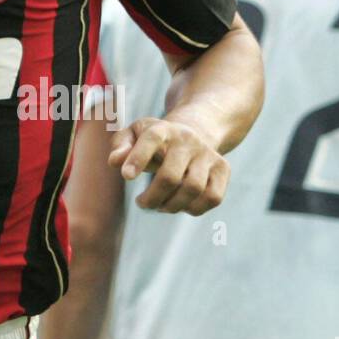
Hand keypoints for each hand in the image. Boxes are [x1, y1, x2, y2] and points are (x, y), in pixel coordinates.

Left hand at [108, 116, 229, 214]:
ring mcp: (208, 153)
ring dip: (172, 206)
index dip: (138, 158)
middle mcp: (188, 139)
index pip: (152, 139)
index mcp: (163, 129)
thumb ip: (121, 145)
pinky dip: (194, 209)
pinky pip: (213, 197)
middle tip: (142, 203)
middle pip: (171, 176)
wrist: (193, 134)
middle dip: (152, 198)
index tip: (126, 176)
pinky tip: (181, 205)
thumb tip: (115, 161)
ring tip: (160, 206)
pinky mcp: (223, 168)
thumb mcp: (134, 135)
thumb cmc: (154, 140)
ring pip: (193, 189)